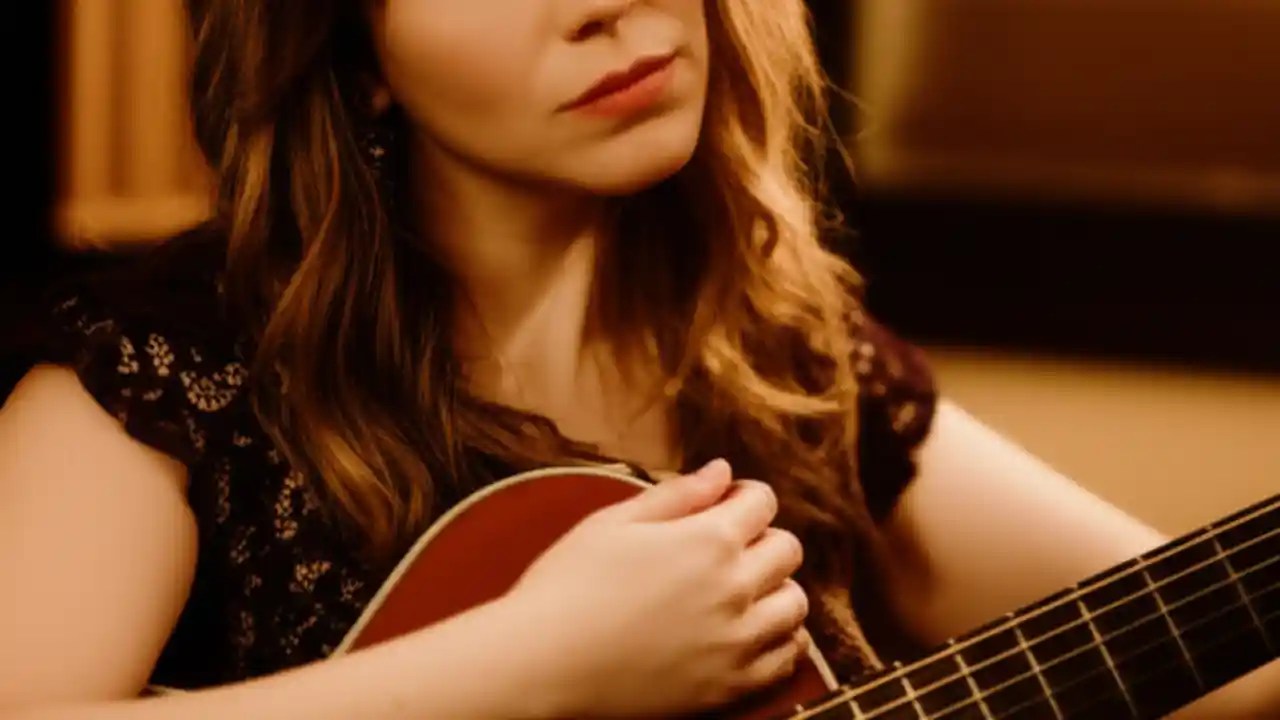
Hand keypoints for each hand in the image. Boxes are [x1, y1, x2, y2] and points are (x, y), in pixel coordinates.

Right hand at [505, 459, 810, 716]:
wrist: (540, 667)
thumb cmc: (565, 589)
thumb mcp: (612, 523)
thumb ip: (677, 494)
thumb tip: (721, 472)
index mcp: (708, 540)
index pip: (762, 502)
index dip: (744, 497)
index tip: (726, 505)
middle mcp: (735, 590)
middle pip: (787, 551)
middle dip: (762, 540)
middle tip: (726, 550)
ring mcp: (738, 644)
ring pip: (794, 607)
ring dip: (774, 592)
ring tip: (738, 595)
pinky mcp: (732, 689)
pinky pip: (784, 660)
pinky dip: (774, 643)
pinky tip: (742, 635)